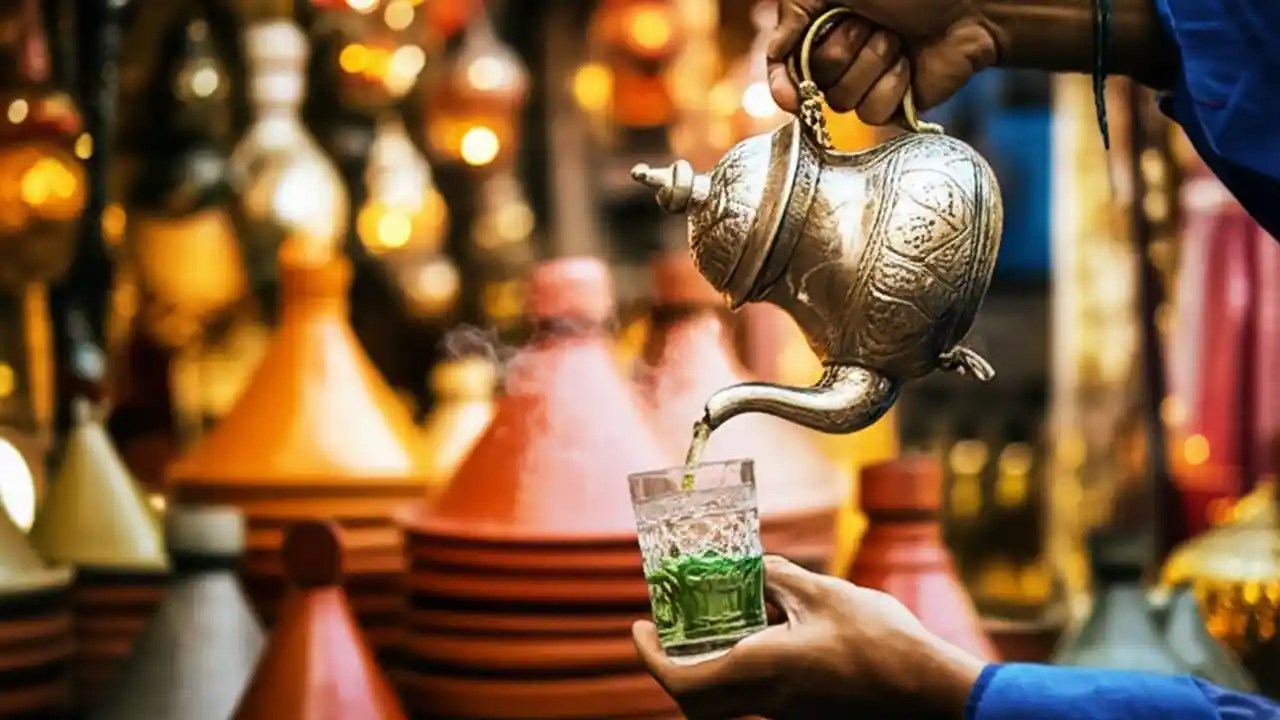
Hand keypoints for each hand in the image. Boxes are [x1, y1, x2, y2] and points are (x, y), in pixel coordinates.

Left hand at [632, 555, 984, 719]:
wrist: (928, 690)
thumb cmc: (880, 642)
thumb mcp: (822, 592)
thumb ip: (777, 576)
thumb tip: (750, 565)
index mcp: (758, 671)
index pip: (680, 680)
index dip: (649, 656)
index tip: (638, 628)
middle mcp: (765, 699)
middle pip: (695, 700)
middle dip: (671, 667)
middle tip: (666, 630)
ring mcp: (785, 710)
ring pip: (724, 699)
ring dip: (707, 665)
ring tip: (714, 619)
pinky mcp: (805, 709)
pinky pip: (755, 693)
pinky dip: (741, 665)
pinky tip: (764, 628)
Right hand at [766, 0, 1001, 124]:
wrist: (969, 4)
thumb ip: (796, 10)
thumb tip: (775, 51)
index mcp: (822, 25)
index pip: (783, 64)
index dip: (782, 82)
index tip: (790, 96)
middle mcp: (839, 57)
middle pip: (815, 81)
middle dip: (846, 49)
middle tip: (873, 23)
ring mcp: (865, 83)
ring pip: (843, 100)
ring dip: (874, 63)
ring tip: (898, 41)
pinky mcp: (890, 105)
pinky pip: (871, 113)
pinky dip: (893, 85)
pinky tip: (910, 64)